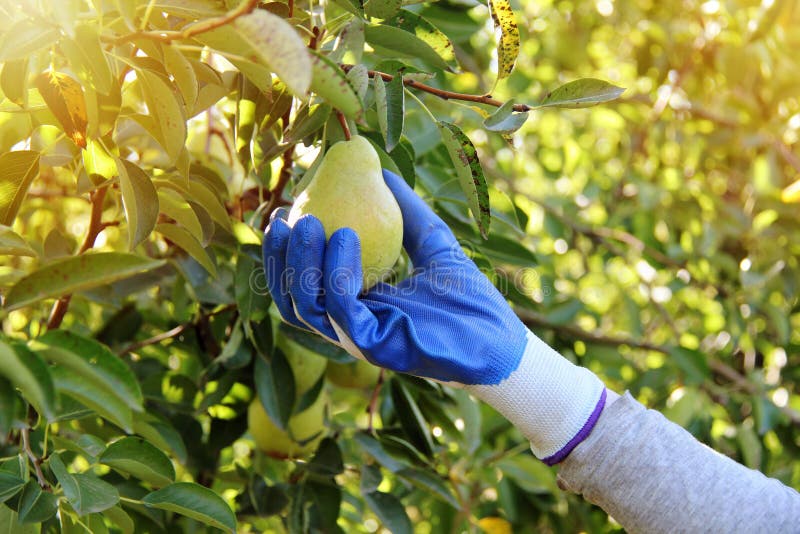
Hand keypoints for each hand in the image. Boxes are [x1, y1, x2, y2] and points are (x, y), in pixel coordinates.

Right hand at [263, 169, 605, 463]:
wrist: (501, 341)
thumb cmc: (470, 300)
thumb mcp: (433, 244)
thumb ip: (407, 212)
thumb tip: (383, 171)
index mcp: (356, 308)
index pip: (305, 284)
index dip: (286, 252)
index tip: (285, 211)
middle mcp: (350, 327)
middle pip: (292, 299)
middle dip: (278, 259)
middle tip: (283, 217)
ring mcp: (359, 341)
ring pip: (306, 305)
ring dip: (300, 261)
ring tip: (308, 221)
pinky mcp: (375, 350)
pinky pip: (341, 308)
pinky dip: (336, 271)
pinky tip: (346, 235)